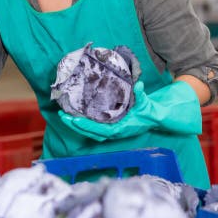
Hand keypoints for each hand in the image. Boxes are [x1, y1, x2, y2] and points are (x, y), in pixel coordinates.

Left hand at [59, 81, 201, 141]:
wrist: (155, 117)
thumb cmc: (150, 111)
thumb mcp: (147, 103)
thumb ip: (142, 96)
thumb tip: (138, 85)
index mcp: (121, 129)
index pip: (101, 130)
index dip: (88, 126)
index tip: (75, 120)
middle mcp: (113, 132)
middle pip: (90, 132)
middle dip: (75, 125)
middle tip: (61, 116)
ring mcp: (110, 130)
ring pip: (89, 131)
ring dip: (75, 124)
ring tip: (62, 115)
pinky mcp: (108, 126)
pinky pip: (92, 126)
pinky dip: (82, 122)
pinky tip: (72, 114)